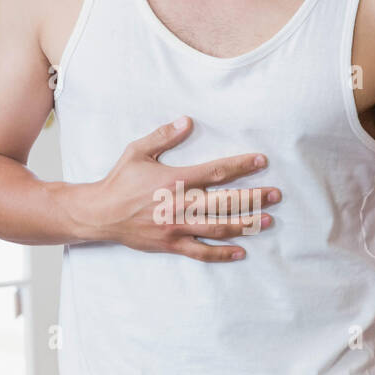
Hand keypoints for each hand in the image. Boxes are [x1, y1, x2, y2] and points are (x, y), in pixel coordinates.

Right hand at [69, 115, 281, 261]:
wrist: (99, 214)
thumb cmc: (119, 180)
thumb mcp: (137, 151)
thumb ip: (164, 136)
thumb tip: (187, 121)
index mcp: (175, 180)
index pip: (215, 172)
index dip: (240, 166)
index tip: (261, 161)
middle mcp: (180, 205)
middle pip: (224, 202)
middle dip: (253, 198)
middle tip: (276, 195)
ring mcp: (177, 227)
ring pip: (218, 227)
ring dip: (244, 224)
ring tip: (267, 221)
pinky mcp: (171, 244)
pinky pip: (200, 252)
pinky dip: (221, 254)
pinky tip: (240, 252)